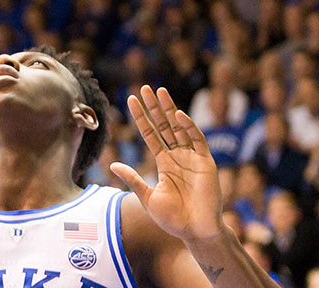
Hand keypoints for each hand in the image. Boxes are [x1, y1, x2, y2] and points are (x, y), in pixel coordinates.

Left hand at [111, 86, 225, 243]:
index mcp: (164, 163)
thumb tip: (113, 163)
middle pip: (164, 126)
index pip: (150, 134)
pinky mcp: (205, 163)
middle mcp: (177, 156)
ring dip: (169, 109)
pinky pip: (197, 140)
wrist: (195, 232)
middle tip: (144, 88)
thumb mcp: (147, 197)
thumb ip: (133, 179)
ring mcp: (192, 158)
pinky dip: (189, 127)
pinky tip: (177, 115)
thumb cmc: (172, 219)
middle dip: (154, 108)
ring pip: (179, 128)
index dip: (141, 118)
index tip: (131, 100)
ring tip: (159, 91)